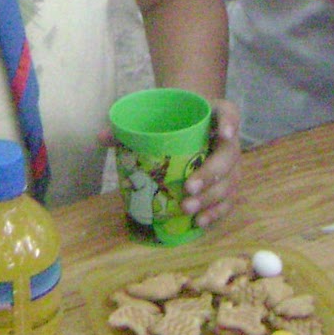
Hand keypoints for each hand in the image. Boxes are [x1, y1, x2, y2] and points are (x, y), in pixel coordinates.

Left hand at [95, 98, 241, 228]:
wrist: (189, 126)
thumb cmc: (173, 122)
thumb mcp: (155, 118)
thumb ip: (130, 127)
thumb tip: (101, 137)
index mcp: (215, 115)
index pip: (229, 113)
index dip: (230, 123)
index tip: (224, 133)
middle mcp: (229, 140)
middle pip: (229, 155)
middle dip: (211, 173)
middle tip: (187, 187)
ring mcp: (232, 164)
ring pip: (229, 182)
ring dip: (210, 198)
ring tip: (187, 209)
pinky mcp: (228, 184)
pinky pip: (228, 200)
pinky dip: (216, 212)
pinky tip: (200, 221)